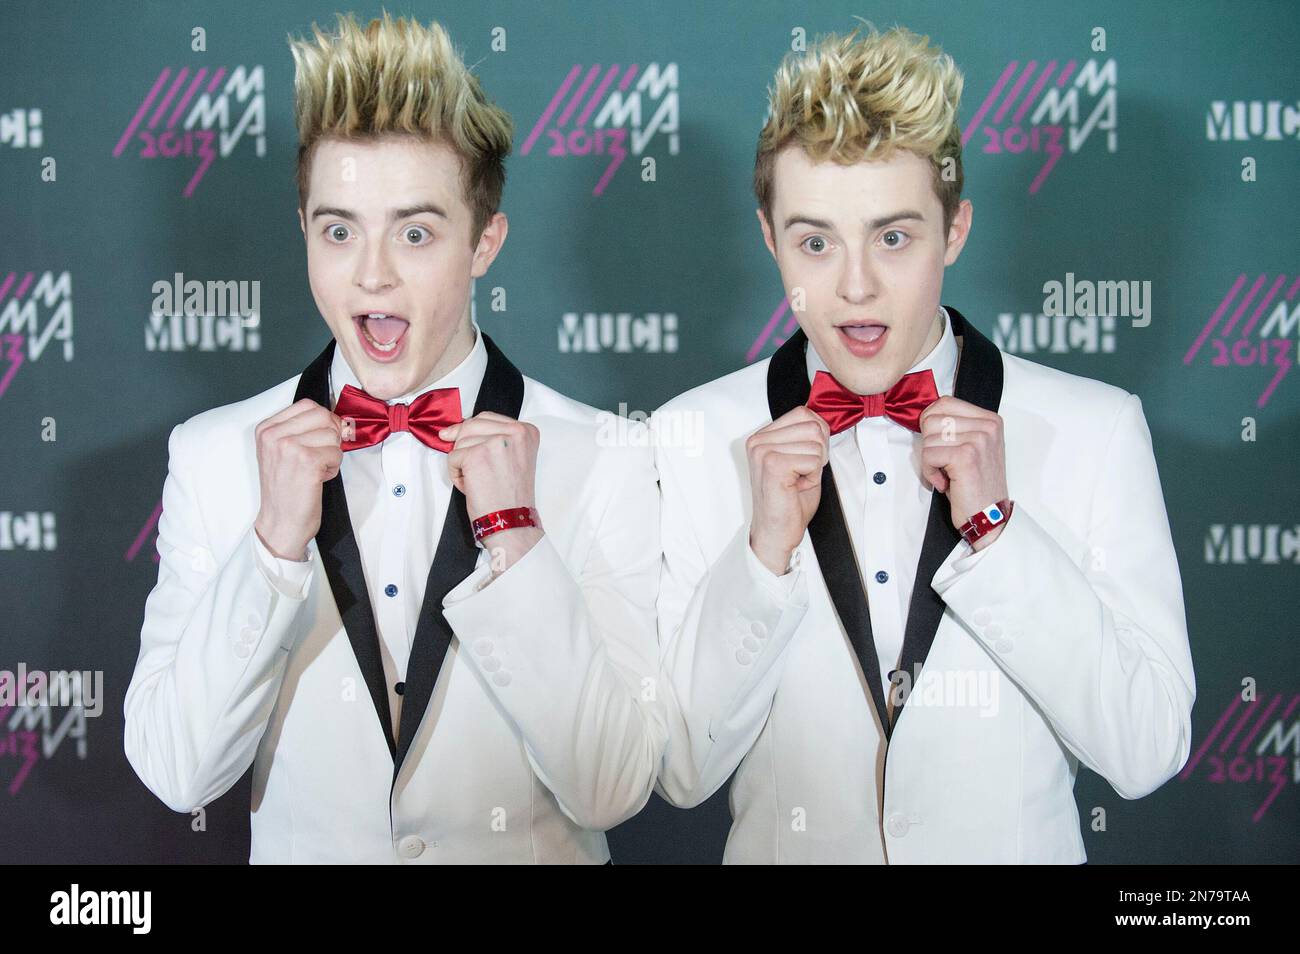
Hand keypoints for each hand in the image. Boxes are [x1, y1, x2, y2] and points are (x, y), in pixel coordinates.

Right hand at [253, 399, 344, 560]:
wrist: (280, 523)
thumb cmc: (285, 490)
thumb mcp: (282, 452)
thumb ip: (300, 430)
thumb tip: (335, 416)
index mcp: (266, 429)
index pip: (308, 405)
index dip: (324, 420)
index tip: (321, 439)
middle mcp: (274, 435)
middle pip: (322, 415)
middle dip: (332, 435)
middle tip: (323, 455)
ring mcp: (289, 446)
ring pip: (332, 434)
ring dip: (332, 455)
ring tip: (316, 470)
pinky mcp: (307, 460)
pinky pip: (337, 453)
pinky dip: (333, 468)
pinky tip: (318, 479)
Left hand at [440, 412, 542, 570]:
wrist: (512, 523)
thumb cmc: (509, 495)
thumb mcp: (511, 457)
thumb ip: (491, 438)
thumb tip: (449, 431)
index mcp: (527, 431)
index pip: (486, 418)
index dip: (472, 433)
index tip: (474, 451)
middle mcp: (516, 432)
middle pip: (470, 425)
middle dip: (465, 447)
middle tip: (478, 471)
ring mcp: (496, 442)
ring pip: (460, 441)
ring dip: (462, 463)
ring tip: (480, 481)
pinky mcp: (476, 454)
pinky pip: (452, 457)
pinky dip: (457, 475)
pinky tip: (473, 486)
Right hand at [746, 406, 830, 575]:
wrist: (777, 532)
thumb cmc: (788, 500)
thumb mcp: (799, 459)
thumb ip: (806, 436)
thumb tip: (822, 419)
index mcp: (761, 436)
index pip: (804, 413)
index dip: (817, 438)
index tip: (803, 461)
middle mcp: (758, 441)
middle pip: (813, 426)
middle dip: (818, 453)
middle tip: (801, 474)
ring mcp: (763, 451)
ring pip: (816, 443)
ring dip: (814, 467)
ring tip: (797, 481)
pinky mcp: (772, 465)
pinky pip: (813, 460)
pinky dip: (813, 477)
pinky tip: (796, 488)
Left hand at [918, 396, 1009, 549]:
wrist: (988, 516)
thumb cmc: (976, 484)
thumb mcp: (973, 446)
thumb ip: (956, 427)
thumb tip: (926, 414)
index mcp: (990, 419)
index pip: (944, 402)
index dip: (931, 423)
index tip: (939, 444)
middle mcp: (987, 426)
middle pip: (932, 419)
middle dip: (929, 444)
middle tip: (944, 462)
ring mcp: (979, 439)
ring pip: (928, 438)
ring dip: (930, 460)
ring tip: (947, 474)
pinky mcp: (966, 456)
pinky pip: (928, 455)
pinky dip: (930, 472)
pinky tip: (945, 482)